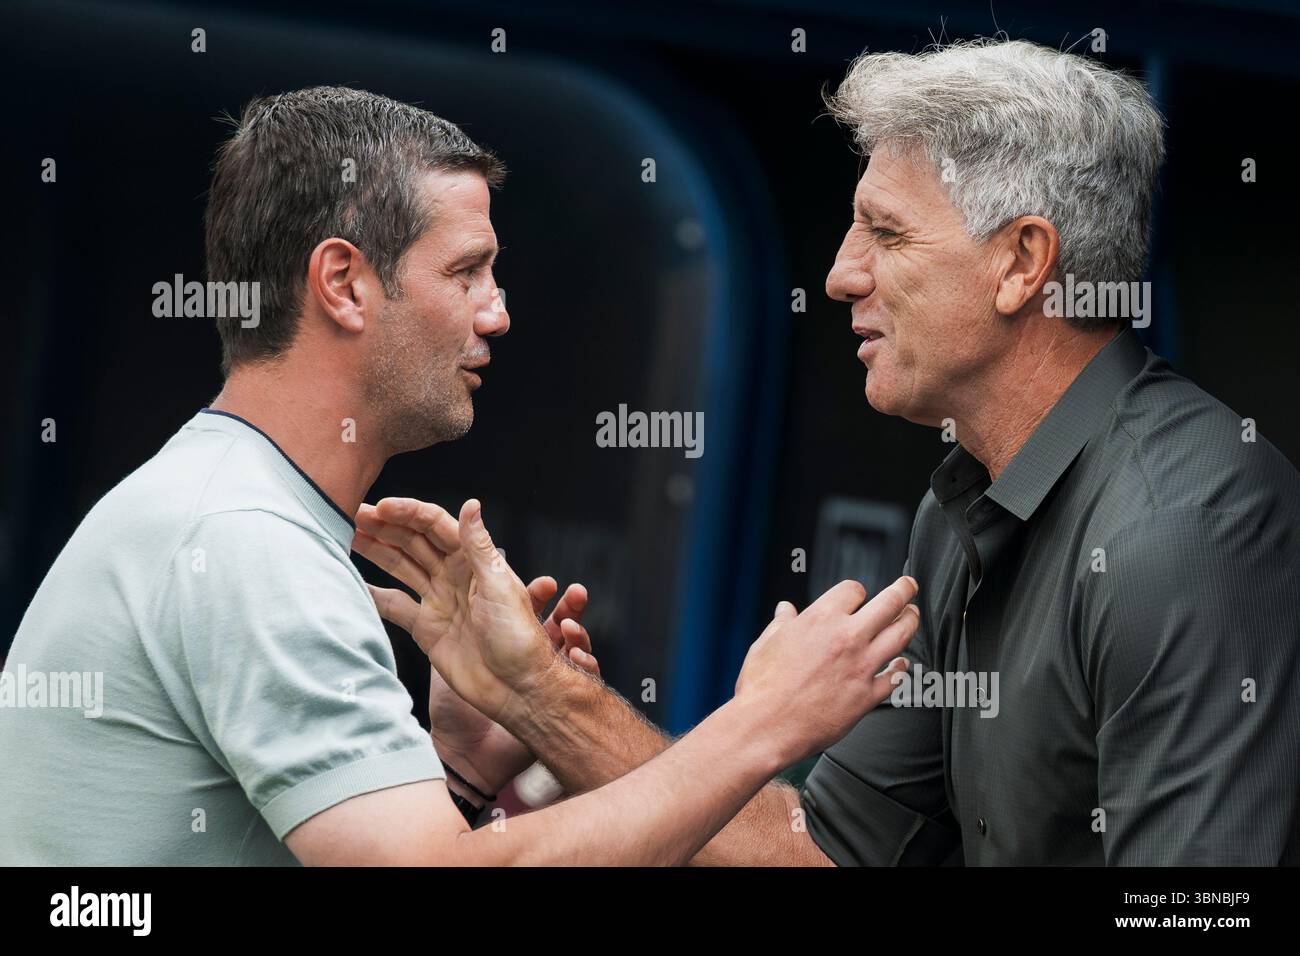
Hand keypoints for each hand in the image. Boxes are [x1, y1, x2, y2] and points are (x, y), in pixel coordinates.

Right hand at [352, 496, 594, 722]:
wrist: (517, 688)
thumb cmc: (518, 638)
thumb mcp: (501, 588)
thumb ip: (479, 548)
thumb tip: (471, 504)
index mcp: (472, 561)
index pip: (435, 526)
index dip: (408, 513)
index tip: (381, 508)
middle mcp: (453, 575)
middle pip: (413, 542)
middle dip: (384, 526)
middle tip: (351, 514)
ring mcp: (438, 600)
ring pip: (400, 566)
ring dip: (375, 550)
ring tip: (345, 535)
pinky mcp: (426, 627)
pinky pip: (395, 605)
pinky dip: (374, 594)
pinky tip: (353, 583)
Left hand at [423, 576, 599, 793]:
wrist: (466, 754)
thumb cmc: (452, 711)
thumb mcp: (441, 655)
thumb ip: (440, 623)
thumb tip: (431, 589)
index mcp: (505, 643)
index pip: (528, 609)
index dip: (539, 595)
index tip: (546, 584)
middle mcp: (529, 658)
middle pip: (558, 622)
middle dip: (570, 607)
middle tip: (576, 594)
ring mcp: (546, 679)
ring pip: (574, 646)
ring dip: (580, 631)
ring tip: (573, 628)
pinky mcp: (559, 700)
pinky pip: (584, 679)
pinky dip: (587, 664)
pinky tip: (579, 658)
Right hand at [734, 576, 919, 765]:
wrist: (766, 727)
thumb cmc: (761, 686)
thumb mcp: (765, 644)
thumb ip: (781, 623)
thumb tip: (786, 610)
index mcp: (820, 619)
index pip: (853, 589)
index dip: (856, 591)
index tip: (858, 595)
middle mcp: (847, 637)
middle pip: (890, 603)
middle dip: (903, 590)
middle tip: (909, 586)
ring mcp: (861, 666)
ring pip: (901, 635)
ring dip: (910, 622)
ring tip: (912, 616)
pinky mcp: (868, 696)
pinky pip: (895, 677)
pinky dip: (901, 668)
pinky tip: (902, 664)